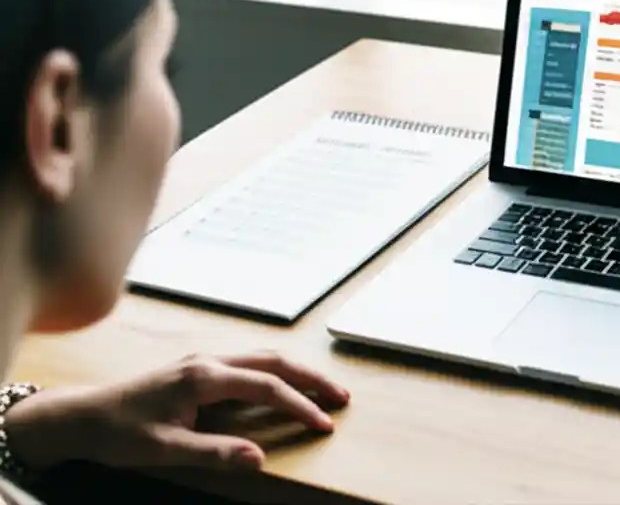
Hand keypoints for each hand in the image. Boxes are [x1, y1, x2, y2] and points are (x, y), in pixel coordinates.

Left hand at [3, 351, 348, 471]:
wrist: (82, 416)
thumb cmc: (119, 434)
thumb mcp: (164, 450)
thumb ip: (214, 453)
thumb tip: (260, 458)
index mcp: (204, 378)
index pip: (267, 387)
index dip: (300, 406)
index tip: (324, 425)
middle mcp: (208, 361)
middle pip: (274, 360)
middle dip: (311, 377)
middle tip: (342, 397)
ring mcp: (203, 360)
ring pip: (263, 356)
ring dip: (296, 371)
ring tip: (323, 388)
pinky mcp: (198, 367)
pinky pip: (248, 362)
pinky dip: (276, 371)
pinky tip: (283, 383)